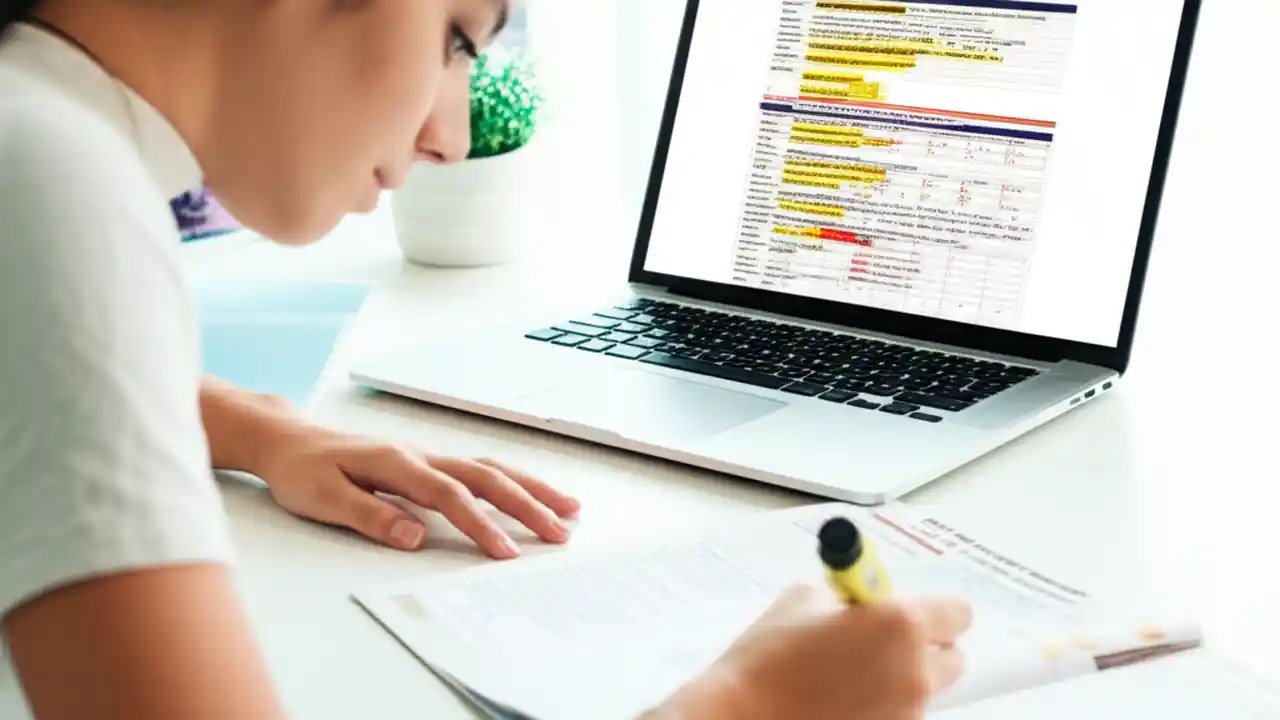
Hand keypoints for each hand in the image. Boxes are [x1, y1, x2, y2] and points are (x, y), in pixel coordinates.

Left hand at [252, 422, 579, 558]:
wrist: (288, 440)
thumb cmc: (302, 470)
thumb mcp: (322, 498)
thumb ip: (370, 516)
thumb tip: (414, 536)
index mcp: (397, 464)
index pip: (450, 497)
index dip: (481, 525)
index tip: (507, 552)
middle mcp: (420, 456)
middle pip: (486, 478)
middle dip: (527, 505)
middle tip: (561, 532)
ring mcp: (427, 456)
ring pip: (491, 469)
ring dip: (531, 488)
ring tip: (568, 508)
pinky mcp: (428, 462)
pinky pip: (480, 469)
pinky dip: (513, 480)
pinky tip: (531, 492)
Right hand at [655, 585, 971, 719]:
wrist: (744, 715)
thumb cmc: (768, 659)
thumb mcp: (805, 599)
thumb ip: (850, 596)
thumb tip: (864, 598)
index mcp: (900, 624)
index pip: (958, 612)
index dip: (934, 609)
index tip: (913, 610)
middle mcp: (914, 671)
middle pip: (952, 657)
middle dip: (924, 647)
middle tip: (883, 643)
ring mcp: (907, 712)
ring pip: (925, 689)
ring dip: (901, 678)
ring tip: (851, 675)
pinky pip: (902, 712)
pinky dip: (883, 705)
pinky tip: (843, 699)